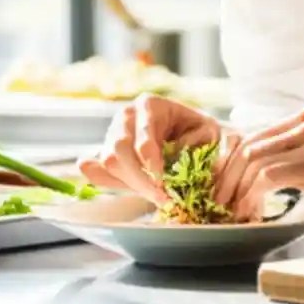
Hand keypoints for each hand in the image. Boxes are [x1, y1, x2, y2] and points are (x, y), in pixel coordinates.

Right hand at [77, 95, 227, 204]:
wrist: (198, 137)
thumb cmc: (204, 133)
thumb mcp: (207, 134)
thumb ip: (189, 146)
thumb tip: (169, 162)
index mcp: (150, 105)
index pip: (143, 141)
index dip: (153, 167)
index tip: (165, 186)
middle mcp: (127, 115)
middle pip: (120, 151)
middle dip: (141, 179)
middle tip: (162, 197)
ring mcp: (114, 132)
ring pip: (109, 162)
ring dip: (131, 183)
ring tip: (155, 195)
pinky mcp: (108, 150)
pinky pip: (96, 168)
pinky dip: (103, 179)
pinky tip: (117, 184)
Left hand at [213, 108, 303, 223]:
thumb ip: (298, 156)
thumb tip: (262, 175)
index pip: (253, 136)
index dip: (230, 163)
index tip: (222, 187)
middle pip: (247, 145)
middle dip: (226, 177)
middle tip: (217, 202)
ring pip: (253, 160)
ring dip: (235, 189)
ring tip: (232, 212)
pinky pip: (268, 177)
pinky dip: (252, 197)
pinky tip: (252, 213)